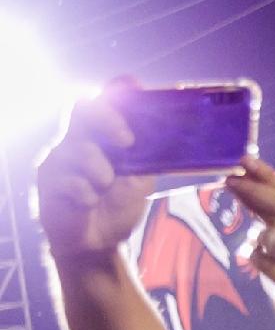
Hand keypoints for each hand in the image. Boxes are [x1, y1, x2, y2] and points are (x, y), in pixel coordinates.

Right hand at [35, 88, 153, 260]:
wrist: (98, 241)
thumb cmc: (117, 204)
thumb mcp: (140, 177)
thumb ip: (147, 153)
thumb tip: (171, 128)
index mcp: (99, 135)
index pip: (101, 101)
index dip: (115, 92)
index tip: (133, 89)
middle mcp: (76, 140)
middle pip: (81, 109)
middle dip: (106, 119)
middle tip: (126, 140)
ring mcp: (59, 159)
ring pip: (77, 148)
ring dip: (101, 170)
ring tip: (106, 187)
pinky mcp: (48, 181)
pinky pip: (69, 180)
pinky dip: (87, 194)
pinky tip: (90, 203)